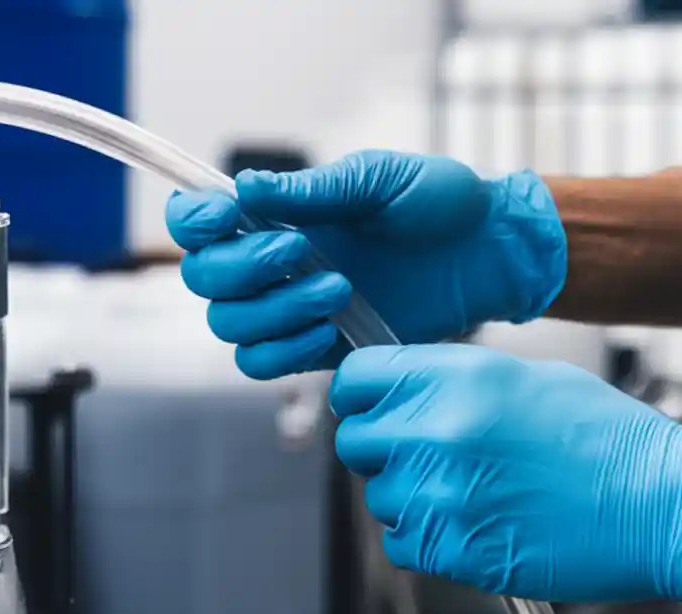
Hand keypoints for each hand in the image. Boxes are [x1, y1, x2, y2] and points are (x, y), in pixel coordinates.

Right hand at [165, 151, 566, 378]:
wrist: (487, 254)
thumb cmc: (437, 205)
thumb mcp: (378, 180)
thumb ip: (313, 191)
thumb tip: (246, 188)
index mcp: (278, 213)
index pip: (197, 222)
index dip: (194, 221)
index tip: (227, 214)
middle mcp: (272, 262)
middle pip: (203, 280)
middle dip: (240, 267)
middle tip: (297, 251)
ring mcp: (291, 307)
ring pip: (230, 325)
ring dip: (272, 310)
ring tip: (338, 288)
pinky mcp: (318, 347)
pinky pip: (264, 364)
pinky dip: (283, 350)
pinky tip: (327, 329)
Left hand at [330, 344, 681, 613]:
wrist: (663, 505)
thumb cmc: (612, 440)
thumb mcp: (531, 379)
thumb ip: (458, 381)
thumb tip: (408, 388)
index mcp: (461, 378)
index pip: (358, 378)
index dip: (360, 393)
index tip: (371, 405)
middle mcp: (441, 432)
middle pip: (356, 440)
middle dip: (382, 448)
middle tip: (424, 455)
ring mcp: (443, 495)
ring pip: (380, 496)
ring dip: (410, 495)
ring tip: (471, 491)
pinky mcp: (455, 551)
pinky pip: (402, 543)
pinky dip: (426, 539)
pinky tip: (474, 523)